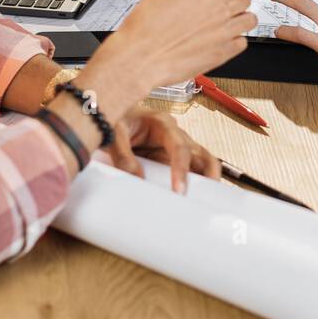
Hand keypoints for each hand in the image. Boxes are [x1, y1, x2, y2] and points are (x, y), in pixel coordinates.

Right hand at [90, 0, 256, 103]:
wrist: (141, 56)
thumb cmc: (146, 26)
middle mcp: (220, 9)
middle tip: (228, 3)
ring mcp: (225, 31)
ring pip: (250, 20)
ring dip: (241, 18)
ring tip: (230, 22)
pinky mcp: (224, 52)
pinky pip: (242, 42)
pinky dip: (236, 40)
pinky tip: (223, 40)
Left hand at [106, 108, 220, 194]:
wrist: (109, 117)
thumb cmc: (116, 120)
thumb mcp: (113, 133)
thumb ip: (122, 154)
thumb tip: (137, 177)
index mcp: (162, 124)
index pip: (180, 147)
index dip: (181, 168)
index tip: (179, 189)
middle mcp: (174, 136)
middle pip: (201, 154)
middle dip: (208, 174)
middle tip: (206, 195)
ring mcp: (175, 149)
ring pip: (201, 163)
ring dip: (206, 180)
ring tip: (204, 201)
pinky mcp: (170, 161)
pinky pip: (188, 172)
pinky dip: (193, 185)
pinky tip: (189, 199)